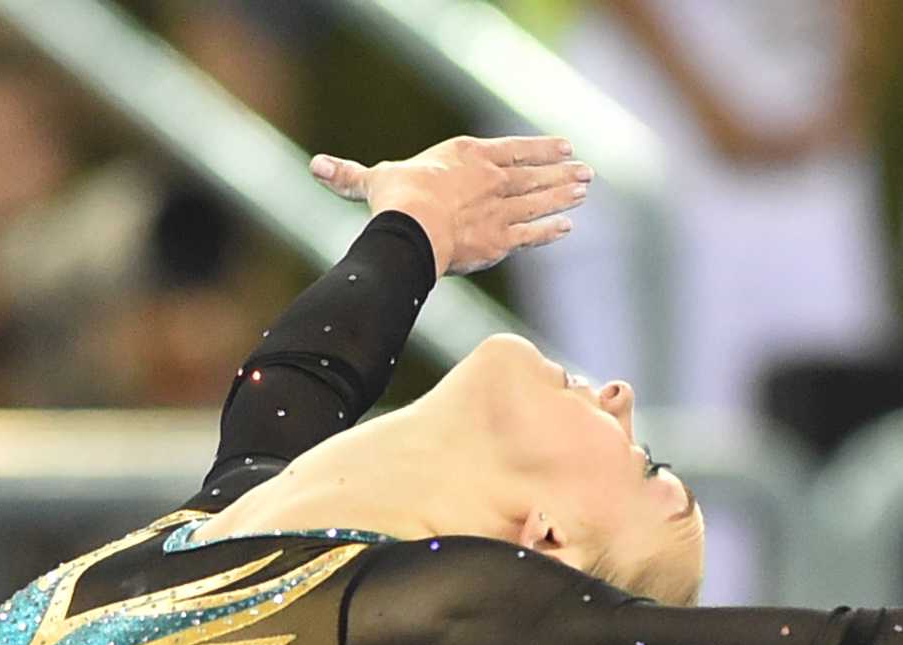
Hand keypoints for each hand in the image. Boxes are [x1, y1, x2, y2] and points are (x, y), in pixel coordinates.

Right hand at [310, 135, 590, 276]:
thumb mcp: (374, 179)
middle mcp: (492, 178)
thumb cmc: (395, 197)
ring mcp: (500, 208)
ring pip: (539, 200)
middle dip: (561, 173)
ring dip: (564, 195)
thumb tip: (315, 166)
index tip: (563, 146)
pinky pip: (531, 233)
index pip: (512, 148)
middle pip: (533, 175)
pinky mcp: (500, 239)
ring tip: (584, 190)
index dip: (539, 148)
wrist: (412, 223)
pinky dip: (550, 229)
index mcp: (469, 155)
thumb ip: (351, 175)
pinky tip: (567, 226)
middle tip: (586, 172)